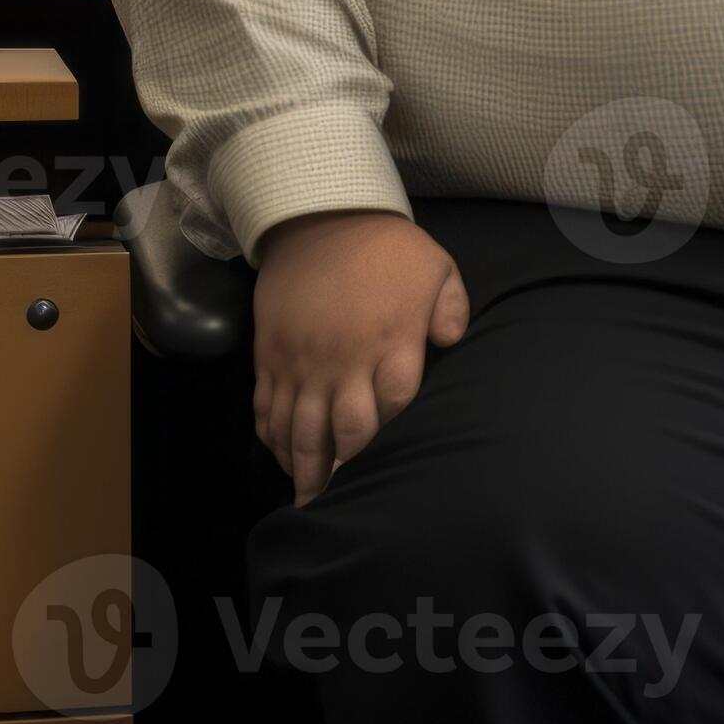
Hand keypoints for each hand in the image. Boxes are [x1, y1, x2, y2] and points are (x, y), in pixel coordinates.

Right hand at [251, 209, 471, 504]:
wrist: (318, 216)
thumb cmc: (387, 248)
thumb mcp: (437, 267)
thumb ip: (451, 309)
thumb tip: (456, 342)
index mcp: (390, 342)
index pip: (394, 407)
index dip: (390, 442)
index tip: (389, 469)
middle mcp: (345, 360)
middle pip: (345, 431)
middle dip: (346, 473)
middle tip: (343, 507)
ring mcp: (303, 360)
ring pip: (301, 428)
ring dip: (305, 468)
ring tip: (310, 500)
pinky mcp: (271, 354)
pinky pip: (267, 407)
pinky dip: (273, 438)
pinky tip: (283, 457)